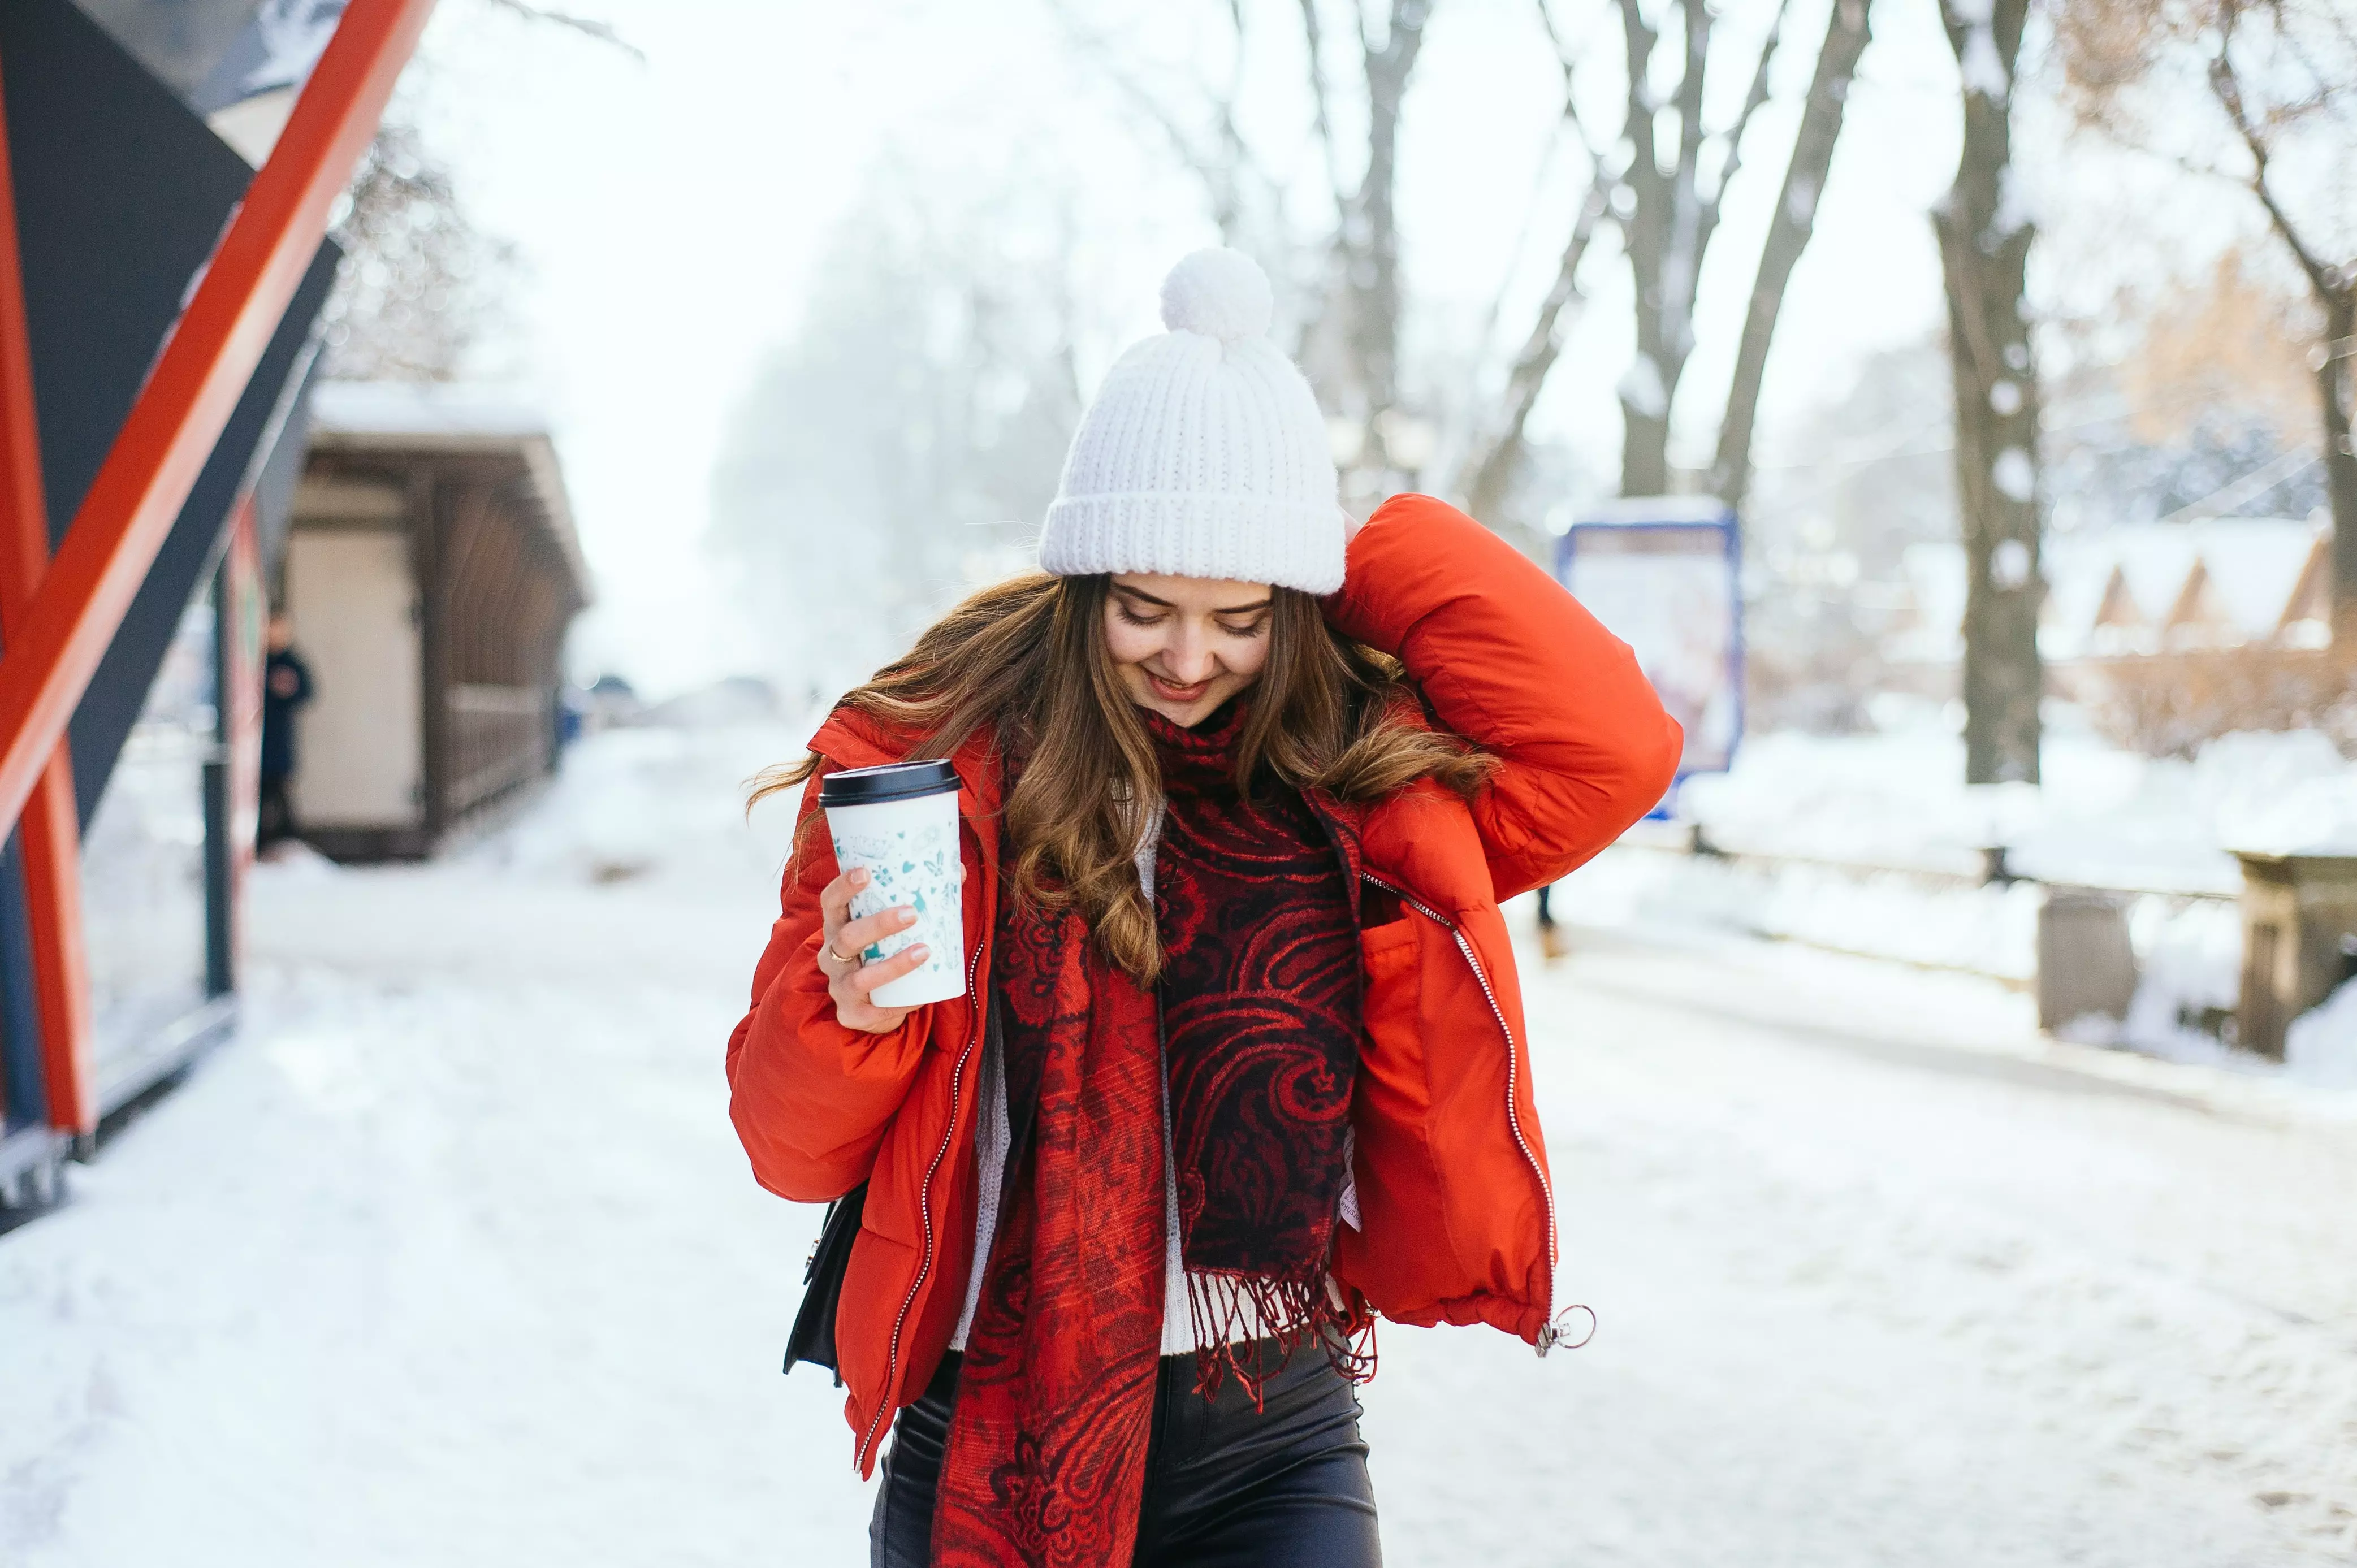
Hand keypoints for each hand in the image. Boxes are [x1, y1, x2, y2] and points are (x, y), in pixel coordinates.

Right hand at [816, 867, 929, 1034]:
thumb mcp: (892, 929)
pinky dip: (899, 1004)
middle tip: (912, 913)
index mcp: (839, 927)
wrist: (872, 1006)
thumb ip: (920, 900)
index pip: (831, 902)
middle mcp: (832, 955)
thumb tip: (957, 871)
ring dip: (894, 965)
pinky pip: (874, 1011)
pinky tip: (920, 997)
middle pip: (848, 937)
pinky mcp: (851, 1013)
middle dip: (879, 924)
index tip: (866, 872)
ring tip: (924, 951)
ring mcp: (840, 986)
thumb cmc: (884, 954)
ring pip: (861, 978)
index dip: (843, 886)